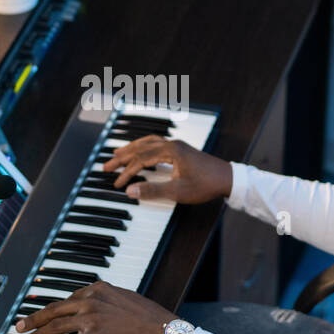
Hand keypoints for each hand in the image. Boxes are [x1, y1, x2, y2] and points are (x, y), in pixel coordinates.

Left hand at [14, 280, 170, 333]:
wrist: (158, 326)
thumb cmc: (144, 313)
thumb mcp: (121, 295)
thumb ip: (104, 297)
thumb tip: (92, 303)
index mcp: (96, 289)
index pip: (67, 298)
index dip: (52, 309)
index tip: (42, 313)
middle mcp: (90, 301)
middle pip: (54, 310)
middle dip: (34, 318)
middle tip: (20, 325)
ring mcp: (91, 319)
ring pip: (56, 326)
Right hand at [102, 136, 231, 203]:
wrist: (228, 179)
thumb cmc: (206, 184)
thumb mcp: (177, 191)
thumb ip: (153, 191)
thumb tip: (130, 191)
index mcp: (170, 151)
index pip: (141, 160)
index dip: (127, 172)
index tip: (117, 184)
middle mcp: (172, 144)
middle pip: (141, 148)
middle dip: (122, 157)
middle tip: (106, 165)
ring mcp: (177, 145)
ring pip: (148, 143)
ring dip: (131, 149)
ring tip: (118, 154)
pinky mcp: (181, 150)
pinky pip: (156, 143)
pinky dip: (144, 147)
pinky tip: (141, 153)